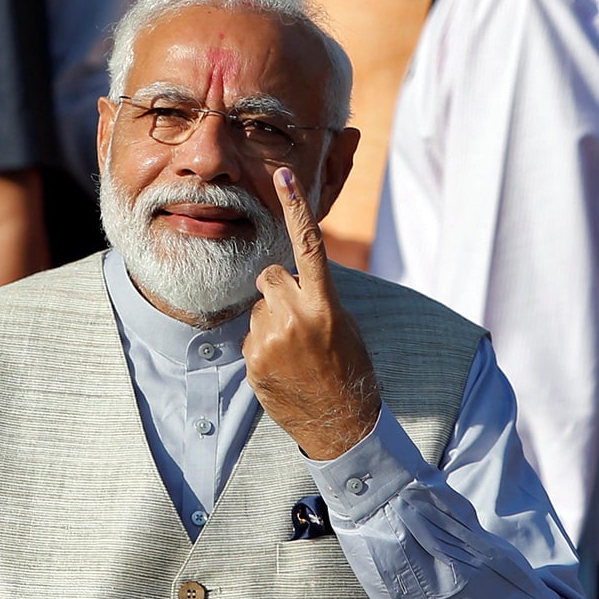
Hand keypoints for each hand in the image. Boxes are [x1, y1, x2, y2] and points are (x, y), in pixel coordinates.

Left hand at [243, 167, 380, 459]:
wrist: (341, 422)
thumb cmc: (349, 368)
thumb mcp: (345, 325)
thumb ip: (318, 296)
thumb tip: (293, 276)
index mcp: (326, 304)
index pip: (309, 246)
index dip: (296, 208)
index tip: (283, 176)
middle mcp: (297, 317)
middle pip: (269, 276)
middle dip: (277, 288)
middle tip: (296, 317)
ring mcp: (271, 340)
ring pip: (258, 307)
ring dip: (270, 320)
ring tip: (293, 350)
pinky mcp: (254, 361)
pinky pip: (249, 336)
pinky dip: (262, 346)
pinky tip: (282, 366)